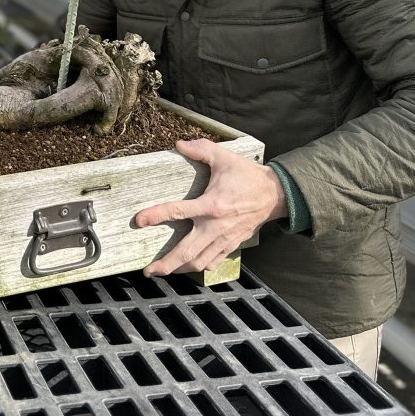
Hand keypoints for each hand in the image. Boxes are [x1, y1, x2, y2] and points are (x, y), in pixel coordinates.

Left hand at [133, 138, 287, 275]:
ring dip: (180, 269)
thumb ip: (201, 149)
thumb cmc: (248, 176)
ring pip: (199, 262)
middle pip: (187, 252)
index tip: (139, 221)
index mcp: (211, 204)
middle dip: (166, 264)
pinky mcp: (232, 244)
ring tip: (164, 271)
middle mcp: (216, 226)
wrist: (275, 195)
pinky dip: (200, 266)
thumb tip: (179, 144)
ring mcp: (224, 239)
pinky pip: (213, 261)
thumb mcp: (224, 157)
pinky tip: (189, 266)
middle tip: (149, 271)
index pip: (178, 211)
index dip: (156, 216)